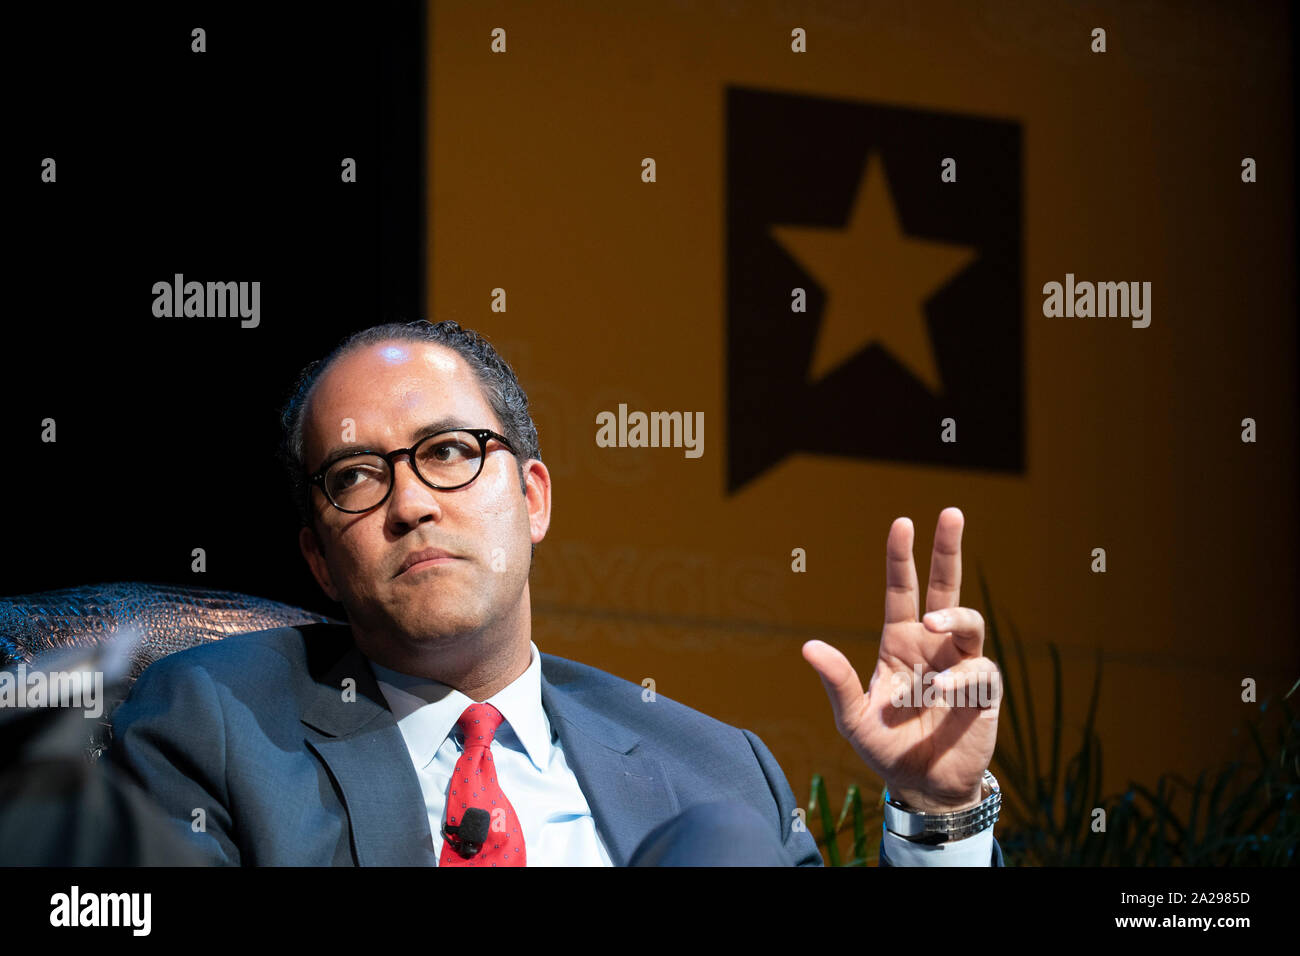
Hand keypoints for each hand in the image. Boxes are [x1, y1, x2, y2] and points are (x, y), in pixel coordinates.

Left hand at [802, 507, 1000, 812]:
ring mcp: (961, 663)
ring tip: (932, 625)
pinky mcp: (984, 689)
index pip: (901, 589)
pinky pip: (979, 669)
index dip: (901, 557)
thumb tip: (809, 646)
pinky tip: (942, 691)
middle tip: (951, 512)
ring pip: (967, 620)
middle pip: (944, 586)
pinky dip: (961, 676)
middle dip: (947, 549)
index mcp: (900, 642)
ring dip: (952, 616)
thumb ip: (837, 681)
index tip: (903, 522)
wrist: (923, 786)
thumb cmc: (886, 748)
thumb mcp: (852, 717)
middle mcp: (932, 645)